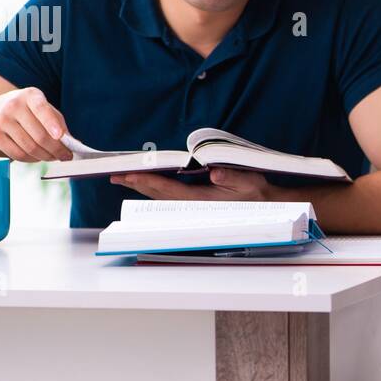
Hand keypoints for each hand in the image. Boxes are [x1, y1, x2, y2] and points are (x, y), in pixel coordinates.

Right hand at [0, 87, 73, 161]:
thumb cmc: (30, 111)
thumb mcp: (46, 109)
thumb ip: (60, 124)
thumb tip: (73, 144)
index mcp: (30, 95)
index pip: (42, 109)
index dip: (51, 124)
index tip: (60, 136)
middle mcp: (13, 106)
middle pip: (39, 135)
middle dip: (57, 150)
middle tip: (66, 156)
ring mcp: (2, 121)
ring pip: (30, 148)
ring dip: (46, 157)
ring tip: (54, 157)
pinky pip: (18, 155)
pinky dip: (32, 160)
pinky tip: (38, 157)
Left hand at [110, 168, 272, 201]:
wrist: (266, 206)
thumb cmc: (257, 193)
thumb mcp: (249, 181)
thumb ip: (232, 178)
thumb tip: (213, 174)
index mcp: (203, 200)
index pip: (169, 190)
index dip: (148, 181)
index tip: (130, 175)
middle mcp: (194, 205)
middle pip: (158, 195)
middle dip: (136, 185)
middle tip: (114, 175)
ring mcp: (193, 206)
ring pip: (160, 197)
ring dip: (141, 188)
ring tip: (123, 178)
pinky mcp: (195, 203)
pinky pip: (168, 196)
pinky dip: (153, 189)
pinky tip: (146, 184)